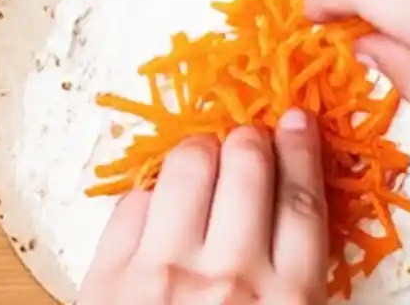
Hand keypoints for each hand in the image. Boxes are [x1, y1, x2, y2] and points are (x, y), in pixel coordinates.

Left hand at [79, 110, 328, 304]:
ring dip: (200, 152)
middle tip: (249, 137)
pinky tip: (159, 201)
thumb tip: (294, 223)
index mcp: (287, 303)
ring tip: (204, 157)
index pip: (302, 202)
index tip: (296, 122)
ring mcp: (163, 273)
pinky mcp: (107, 278)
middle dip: (249, 140)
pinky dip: (149, 192)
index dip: (301, 151)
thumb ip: (293, 287)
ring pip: (187, 169)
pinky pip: (133, 204)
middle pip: (247, 168)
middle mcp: (230, 278)